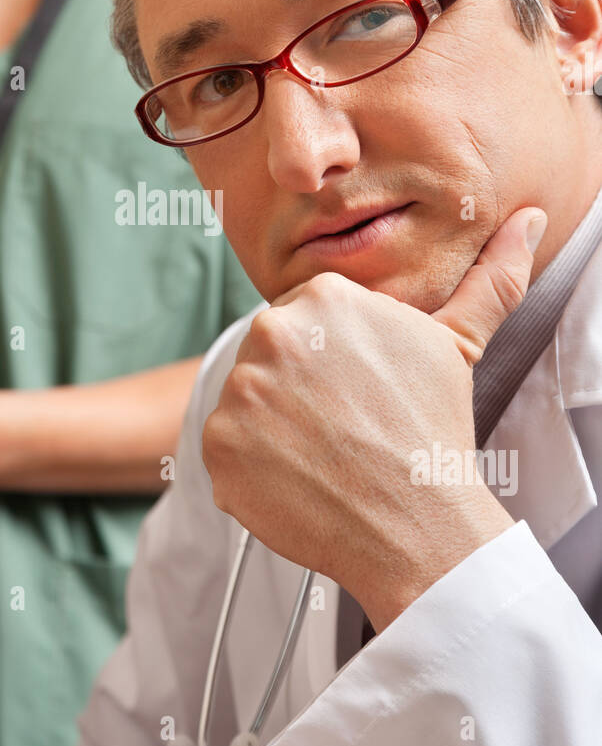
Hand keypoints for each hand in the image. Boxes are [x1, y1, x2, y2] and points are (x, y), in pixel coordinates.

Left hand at [201, 207, 547, 632]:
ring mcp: (240, 389)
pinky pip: (225, 449)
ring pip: (246, 401)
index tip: (352, 391)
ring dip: (272, 426)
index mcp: (322, 297)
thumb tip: (527, 221)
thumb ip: (486, 279)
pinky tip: (295, 478)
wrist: (417, 524)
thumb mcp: (458, 345)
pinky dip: (251, 468)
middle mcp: (272, 333)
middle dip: (296, 388)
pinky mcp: (218, 444)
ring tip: (321, 452)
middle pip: (270, 357)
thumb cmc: (432, 434)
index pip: (304, 319)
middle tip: (339, 425)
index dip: (328, 360)